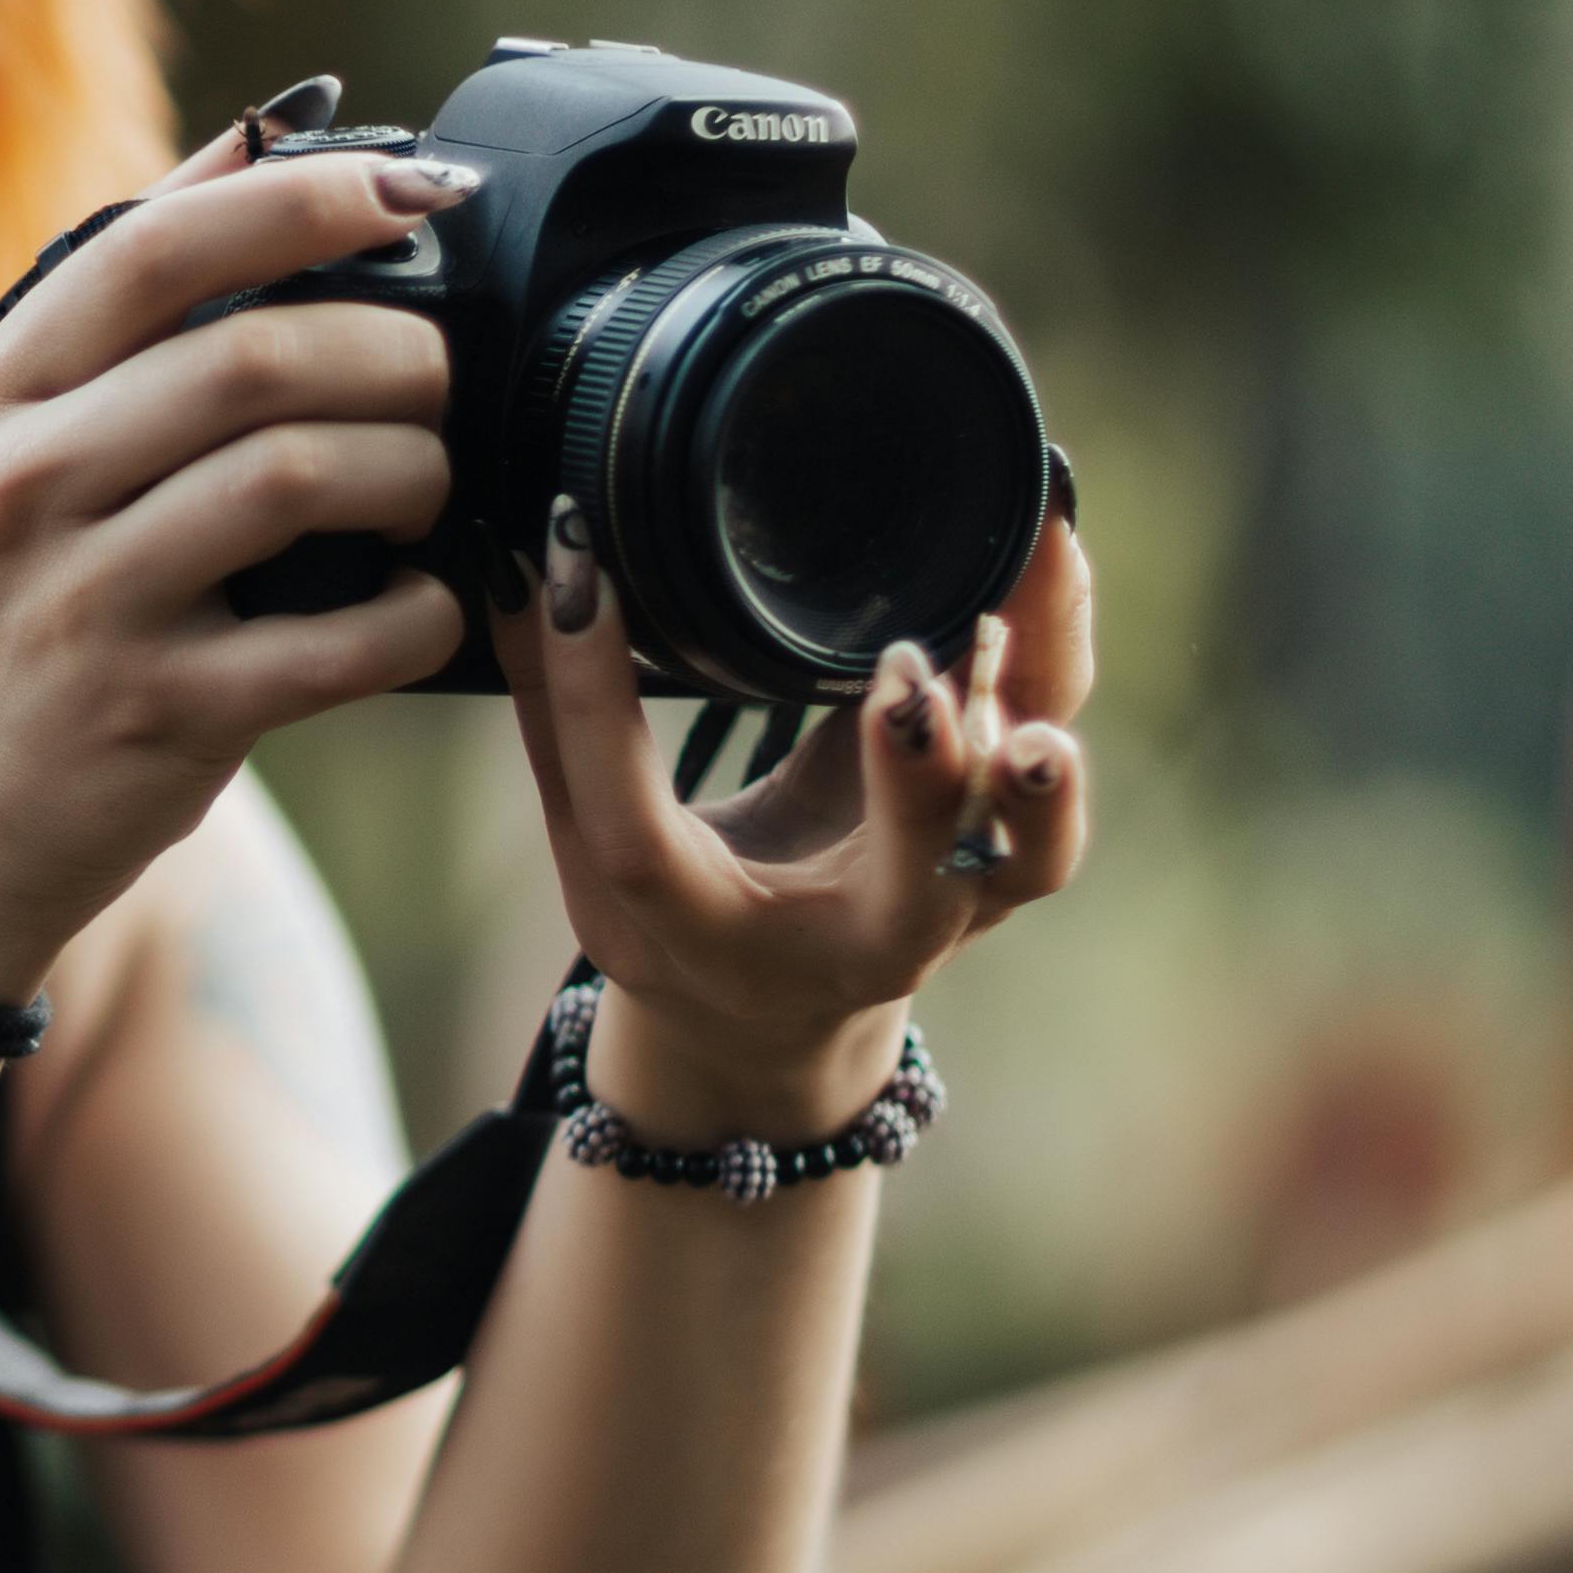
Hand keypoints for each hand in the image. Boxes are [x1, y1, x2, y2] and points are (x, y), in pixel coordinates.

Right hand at [0, 117, 479, 998]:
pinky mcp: (159, 712)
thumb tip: (267, 131)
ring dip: (413, 475)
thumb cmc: (33, 609)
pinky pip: (340, 637)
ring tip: (427, 492)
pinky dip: (415, 616)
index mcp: (14, 388)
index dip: (311, 197)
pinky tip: (418, 607)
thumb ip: (141, 294)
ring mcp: (89, 600)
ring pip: (302, 476)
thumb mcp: (40, 438)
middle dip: (398, 358)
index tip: (419, 190)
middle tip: (441, 387)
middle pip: (258, 359)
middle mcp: (33, 479)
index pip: (164, 244)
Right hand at [499, 496, 1098, 1143]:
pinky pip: (1054, 770)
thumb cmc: (680, 921)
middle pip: (918, 887)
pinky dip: (1058, 663)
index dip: (594, 702)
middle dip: (920, 779)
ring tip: (1017, 626)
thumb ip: (563, 723)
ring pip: (1033, 853)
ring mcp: (958, 907)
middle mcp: (860, 943)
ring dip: (1034, 754)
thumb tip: (514, 558)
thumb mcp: (598, 850)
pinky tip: (1043, 560)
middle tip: (899, 668)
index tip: (576, 570)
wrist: (782, 1014)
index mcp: (714, 943)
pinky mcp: (1005, 849)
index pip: (639, 835)